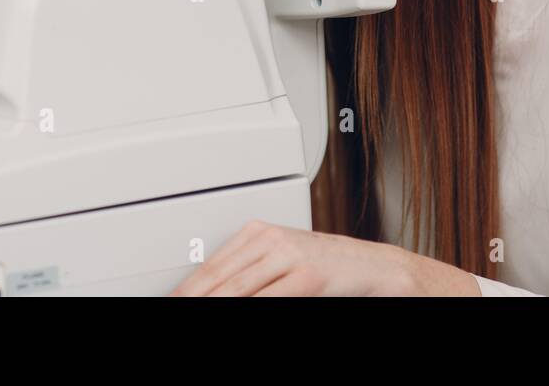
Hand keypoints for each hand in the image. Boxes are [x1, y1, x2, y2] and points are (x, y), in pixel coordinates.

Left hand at [168, 220, 480, 295]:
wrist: (378, 268)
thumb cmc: (331, 270)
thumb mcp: (284, 266)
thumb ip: (251, 275)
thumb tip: (214, 292)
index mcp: (258, 233)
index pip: (208, 269)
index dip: (184, 292)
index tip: (170, 302)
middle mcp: (270, 239)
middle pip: (216, 281)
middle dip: (193, 300)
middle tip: (173, 310)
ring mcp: (289, 255)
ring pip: (236, 291)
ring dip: (213, 306)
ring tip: (192, 315)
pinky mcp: (307, 275)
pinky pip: (267, 299)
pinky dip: (247, 310)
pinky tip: (233, 314)